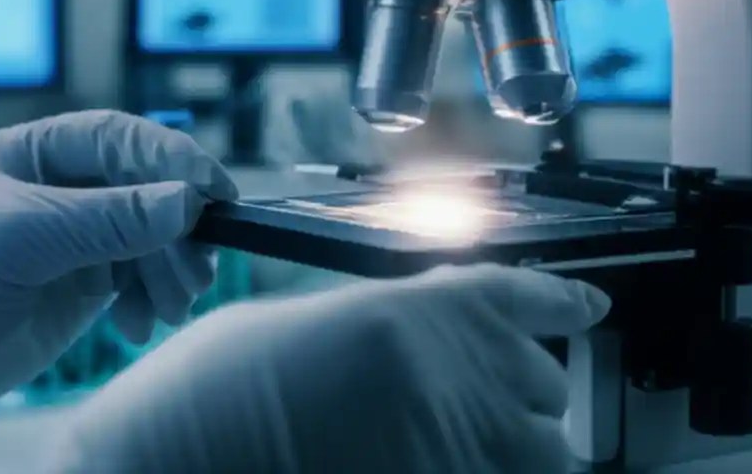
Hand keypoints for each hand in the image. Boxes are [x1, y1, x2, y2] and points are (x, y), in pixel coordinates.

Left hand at [0, 110, 237, 444]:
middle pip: (152, 191)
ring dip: (173, 272)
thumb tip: (187, 202)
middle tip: (195, 274)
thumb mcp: (20, 239)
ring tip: (168, 310)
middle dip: (179, 232)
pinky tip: (137, 327)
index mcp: (41, 154)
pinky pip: (146, 280)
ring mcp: (82, 239)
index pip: (123, 139)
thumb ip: (107, 218)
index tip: (214, 191)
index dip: (173, 158)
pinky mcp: (90, 285)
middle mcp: (68, 189)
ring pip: (158, 238)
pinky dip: (154, 301)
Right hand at [51, 264, 610, 473]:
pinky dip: (491, 469)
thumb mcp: (307, 325)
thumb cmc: (208, 394)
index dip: (568, 299)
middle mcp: (453, 381)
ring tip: (463, 444)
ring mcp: (456, 453)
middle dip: (520, 391)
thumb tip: (436, 346)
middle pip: (543, 383)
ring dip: (517, 446)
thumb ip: (394, 329)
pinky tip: (465, 454)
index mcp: (416, 313)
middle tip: (473, 403)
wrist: (162, 463)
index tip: (589, 304)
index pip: (528, 296)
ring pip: (542, 452)